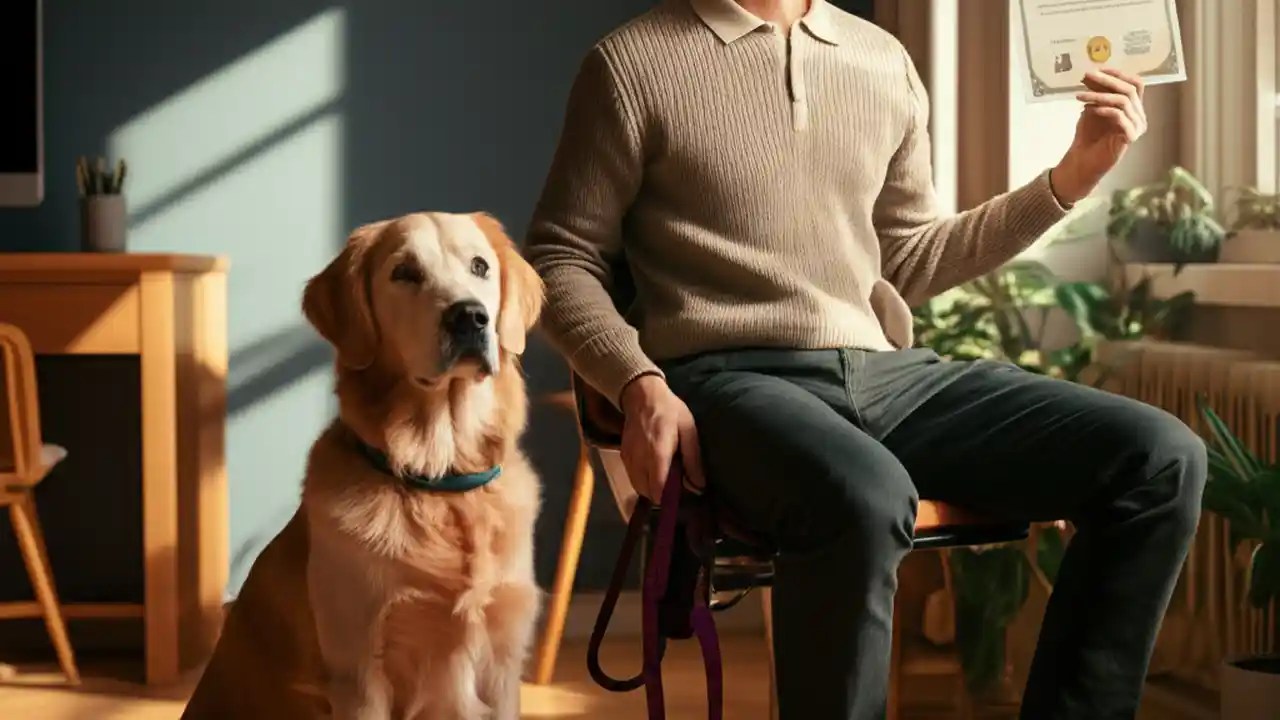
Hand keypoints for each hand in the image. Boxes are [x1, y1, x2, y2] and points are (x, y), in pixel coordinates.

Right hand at [619, 374, 706, 501]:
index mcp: (658, 452)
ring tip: (665, 478)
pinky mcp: (623, 455)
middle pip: (647, 491)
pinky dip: (642, 480)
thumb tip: (699, 485)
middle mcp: (640, 458)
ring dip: (651, 488)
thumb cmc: (669, 410)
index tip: (679, 497)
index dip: (668, 498)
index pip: (658, 487)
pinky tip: (653, 470)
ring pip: (638, 487)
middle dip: (661, 494)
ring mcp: (629, 457)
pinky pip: (632, 477)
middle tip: (674, 486)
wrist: (641, 394)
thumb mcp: (688, 429)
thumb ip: (693, 458)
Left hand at [1051, 68, 1147, 204]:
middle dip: (1107, 81)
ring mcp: (1137, 127)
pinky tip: (1090, 109)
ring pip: (1123, 102)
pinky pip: (1120, 118)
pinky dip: (1105, 110)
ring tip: (1080, 95)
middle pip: (1130, 90)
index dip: (1119, 74)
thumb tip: (1090, 73)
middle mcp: (1139, 116)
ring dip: (1099, 95)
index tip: (1098, 69)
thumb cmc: (1088, 136)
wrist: (1082, 161)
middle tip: (1087, 75)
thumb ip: (1094, 93)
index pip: (1135, 84)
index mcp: (1133, 107)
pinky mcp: (1129, 138)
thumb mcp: (1091, 108)